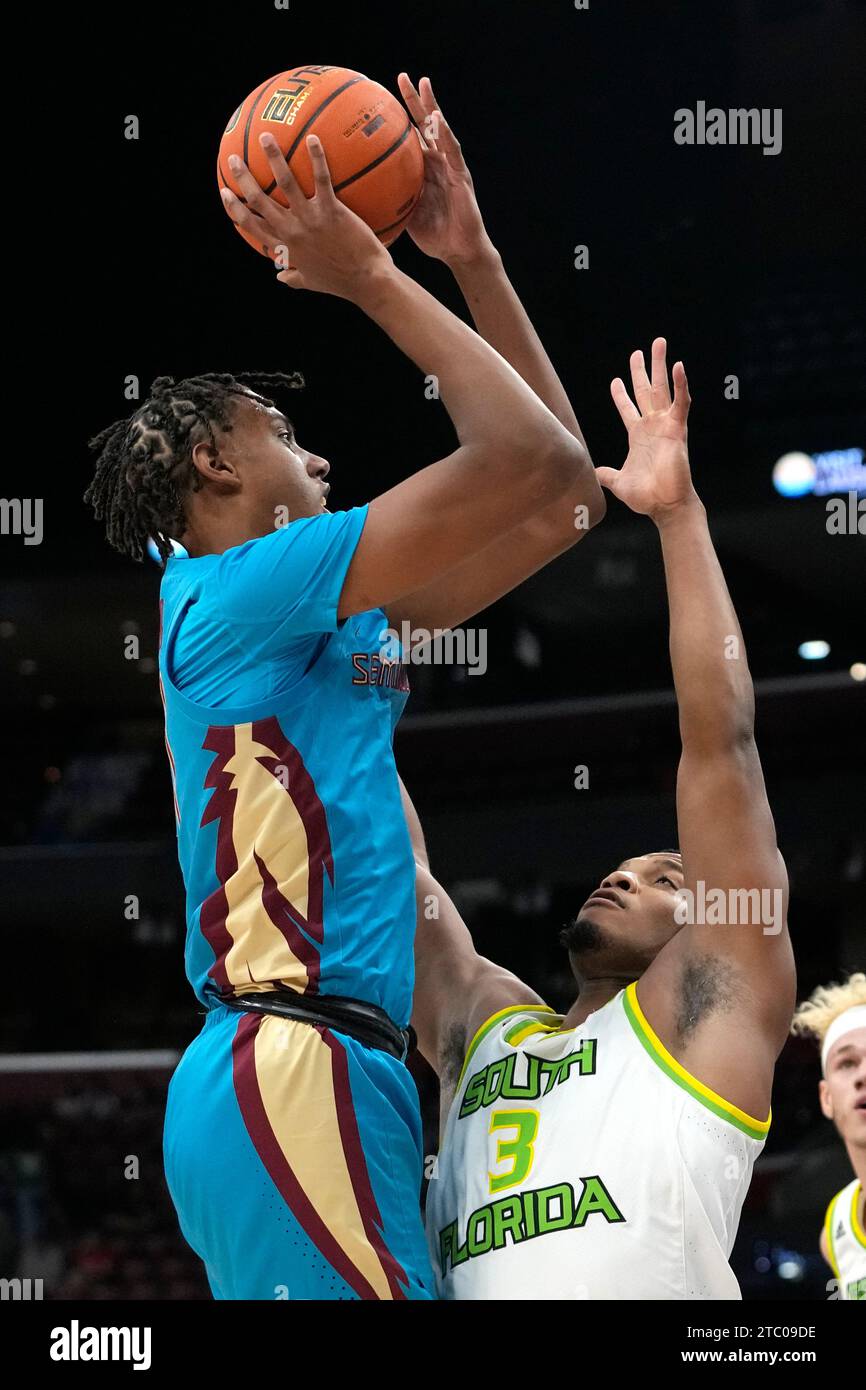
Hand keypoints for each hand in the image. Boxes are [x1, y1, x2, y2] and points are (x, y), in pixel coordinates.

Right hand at [220, 134, 393, 302]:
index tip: (225, 193)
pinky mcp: (332, 211)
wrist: (366, 281)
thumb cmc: (340, 282)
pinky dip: (316, 157)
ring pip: (286, 183)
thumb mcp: (311, 282)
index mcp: (285, 247)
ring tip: (265, 136)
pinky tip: (312, 138)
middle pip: (259, 200)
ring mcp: (311, 219)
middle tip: (234, 159)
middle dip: (243, 178)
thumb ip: (294, 277)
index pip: (252, 226)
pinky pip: (322, 179)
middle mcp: (292, 231)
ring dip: (273, 157)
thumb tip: (280, 277)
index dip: (234, 209)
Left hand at [397, 73, 491, 266]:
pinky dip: (445, 131)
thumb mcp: (403, 216)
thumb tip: (355, 201)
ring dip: (431, 105)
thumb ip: (386, 201)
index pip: (408, 138)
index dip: (397, 120)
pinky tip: (437, 117)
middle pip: (424, 124)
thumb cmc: (434, 236)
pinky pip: (452, 148)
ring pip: (440, 128)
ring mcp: (450, 165)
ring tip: (422, 83)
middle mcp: (436, 162)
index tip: (380, 102)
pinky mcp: (461, 173)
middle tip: (400, 77)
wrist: (459, 250)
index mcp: (422, 170)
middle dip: (414, 101)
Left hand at [596, 339, 697, 523]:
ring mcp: (666, 426)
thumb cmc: (646, 496)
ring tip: (659, 343)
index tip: (615, 380)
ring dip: (661, 366)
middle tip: (640, 351)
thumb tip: (594, 473)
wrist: (664, 505)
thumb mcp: (618, 482)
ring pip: (663, 389)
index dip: (621, 394)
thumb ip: (607, 474)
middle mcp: (652, 426)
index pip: (628, 409)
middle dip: (643, 370)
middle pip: (646, 391)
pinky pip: (681, 403)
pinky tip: (679, 367)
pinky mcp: (678, 429)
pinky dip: (681, 385)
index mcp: (638, 436)